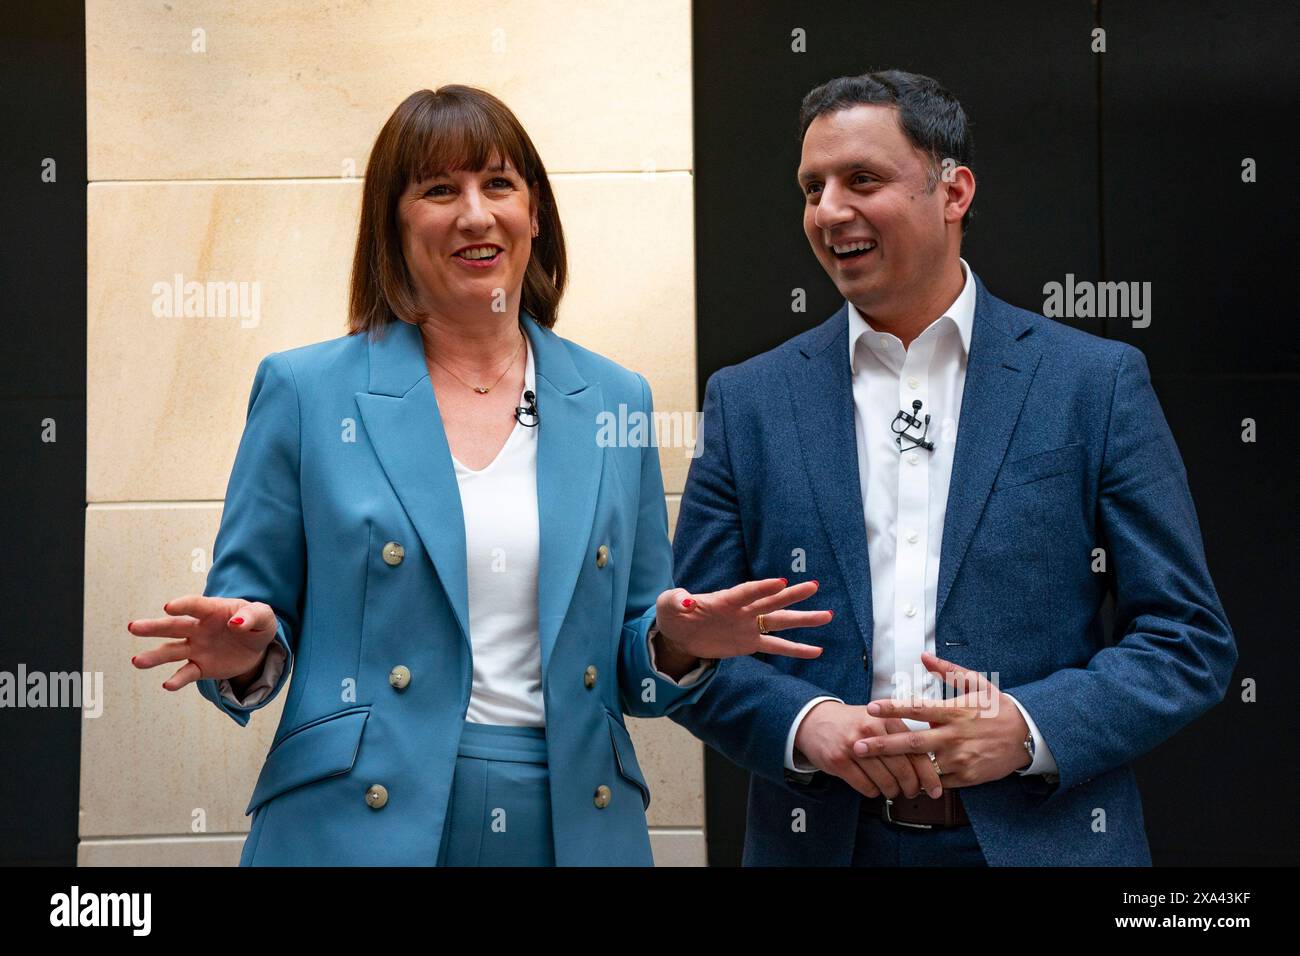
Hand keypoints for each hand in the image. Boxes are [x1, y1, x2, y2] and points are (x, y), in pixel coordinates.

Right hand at [127, 595, 278, 690]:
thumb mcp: (264, 616)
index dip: (183, 605)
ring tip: (137, 662)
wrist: (256, 647)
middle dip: (153, 627)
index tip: (169, 608)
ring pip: (172, 651)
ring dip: (154, 656)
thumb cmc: (256, 624)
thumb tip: (236, 623)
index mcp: (213, 610)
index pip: (196, 605)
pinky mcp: (200, 667)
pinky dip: (177, 680)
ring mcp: (196, 648)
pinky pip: (186, 673)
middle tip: (133, 627)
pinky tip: (168, 685)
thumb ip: (253, 616)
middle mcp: (198, 628)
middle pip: (173, 626)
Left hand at [653, 578, 828, 663]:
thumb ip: (675, 600)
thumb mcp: (667, 605)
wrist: (678, 635)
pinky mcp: (749, 643)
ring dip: (802, 619)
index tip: (780, 581)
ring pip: (780, 621)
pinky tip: (816, 650)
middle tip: (813, 586)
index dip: (761, 587)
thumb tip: (685, 601)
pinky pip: (776, 645)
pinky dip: (795, 648)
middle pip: (770, 601)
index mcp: (724, 599)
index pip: (745, 592)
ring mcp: (748, 626)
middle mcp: (741, 610)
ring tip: (827, 616)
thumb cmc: (673, 613)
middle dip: (791, 595)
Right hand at [794, 700, 943, 799]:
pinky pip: (866, 787)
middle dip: (912, 787)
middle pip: (903, 770)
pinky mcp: (838, 761)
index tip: (935, 789)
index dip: (929, 775)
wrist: (815, 719)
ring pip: (885, 782)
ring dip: (892, 791)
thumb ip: (901, 736)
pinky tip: (873, 786)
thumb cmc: (853, 723)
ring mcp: (853, 747)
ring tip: (892, 789)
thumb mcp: (879, 719)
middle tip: (912, 792)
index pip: (916, 752)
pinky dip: (873, 792)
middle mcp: (871, 731)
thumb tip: (927, 765)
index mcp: (887, 719)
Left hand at [854, 652, 1030, 787]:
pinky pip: (937, 780)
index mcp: (954, 711)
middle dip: (882, 745)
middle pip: (912, 741)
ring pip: (922, 764)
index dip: (892, 708)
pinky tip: (900, 780)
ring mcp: (960, 758)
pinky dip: (919, 780)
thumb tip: (924, 656)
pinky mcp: (966, 776)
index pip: (917, 708)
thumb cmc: (998, 708)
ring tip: (870, 767)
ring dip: (896, 767)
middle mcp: (954, 735)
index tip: (871, 708)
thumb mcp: (977, 683)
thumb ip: (948, 671)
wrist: (1027, 737)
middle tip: (858, 746)